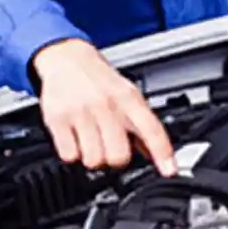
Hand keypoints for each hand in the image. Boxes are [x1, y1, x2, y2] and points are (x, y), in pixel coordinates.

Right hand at [32, 38, 177, 176]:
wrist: (65, 58)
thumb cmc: (98, 79)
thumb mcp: (126, 93)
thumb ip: (142, 123)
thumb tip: (157, 154)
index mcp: (127, 97)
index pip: (151, 128)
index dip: (163, 153)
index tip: (169, 170)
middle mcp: (105, 104)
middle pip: (119, 156)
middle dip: (116, 159)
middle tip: (110, 148)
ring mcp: (81, 112)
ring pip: (94, 160)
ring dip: (93, 157)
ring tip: (91, 142)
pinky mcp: (58, 119)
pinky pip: (70, 155)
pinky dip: (73, 153)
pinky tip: (75, 139)